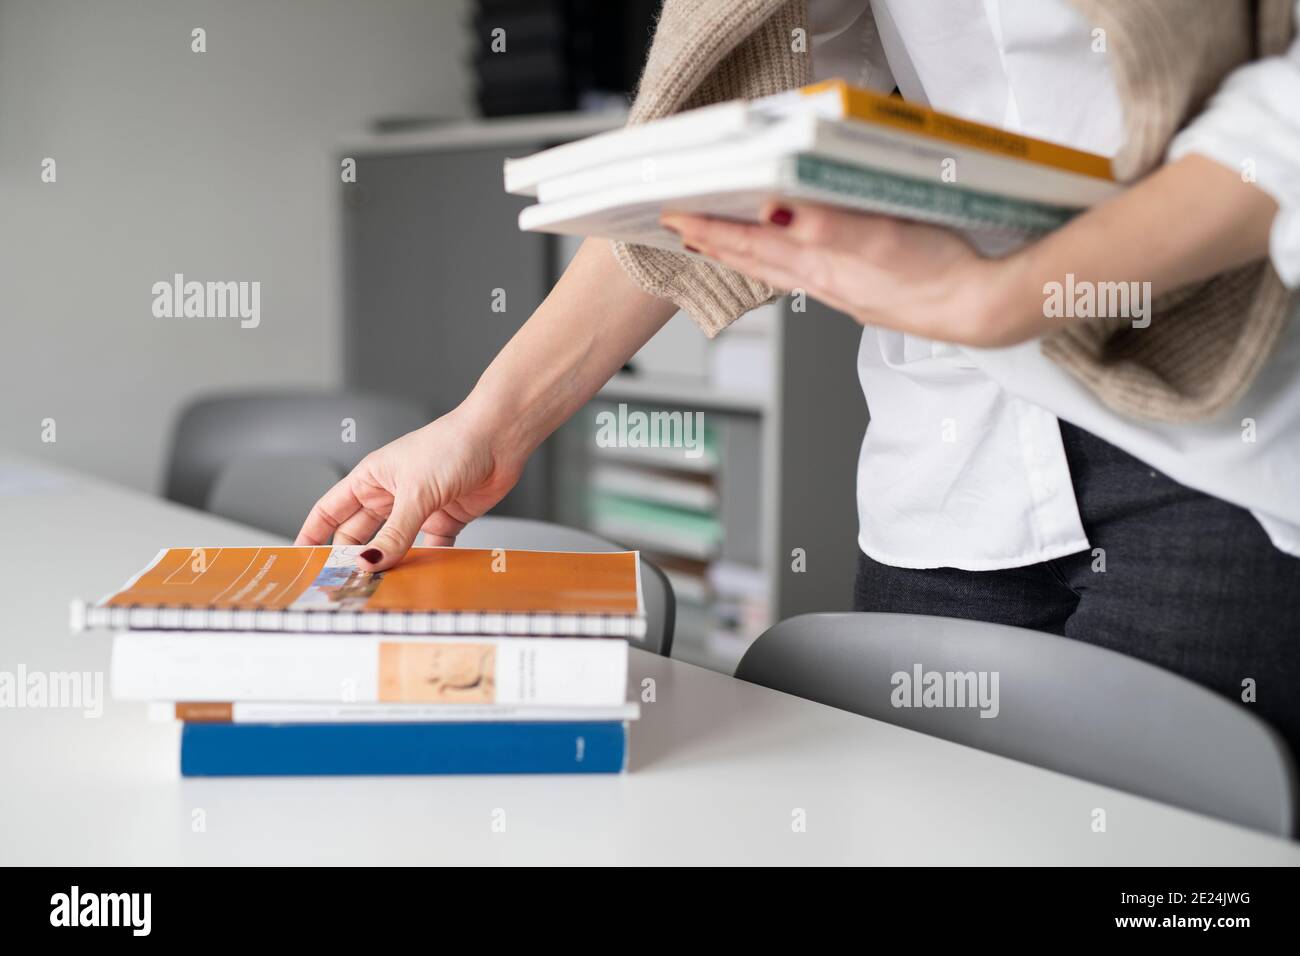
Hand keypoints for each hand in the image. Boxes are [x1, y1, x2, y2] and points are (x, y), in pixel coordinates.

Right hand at [294, 404, 523, 570]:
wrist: (499, 439)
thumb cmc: (453, 444)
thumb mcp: (415, 492)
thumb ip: (393, 533)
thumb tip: (369, 563)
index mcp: (371, 478)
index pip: (330, 510)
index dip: (312, 533)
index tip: (300, 558)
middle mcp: (391, 493)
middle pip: (359, 533)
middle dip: (351, 557)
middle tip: (344, 584)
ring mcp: (418, 508)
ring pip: (393, 545)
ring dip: (388, 564)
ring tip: (380, 587)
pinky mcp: (445, 519)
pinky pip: (429, 548)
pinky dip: (425, 563)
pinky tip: (421, 577)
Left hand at [661, 201, 1041, 346]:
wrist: (979, 310)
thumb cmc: (936, 275)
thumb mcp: (879, 238)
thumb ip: (825, 225)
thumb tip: (774, 211)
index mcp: (821, 264)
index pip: (752, 244)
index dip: (711, 230)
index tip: (674, 216)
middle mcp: (824, 280)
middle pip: (756, 260)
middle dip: (715, 243)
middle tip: (679, 229)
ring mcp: (844, 289)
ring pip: (779, 270)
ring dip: (744, 256)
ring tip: (716, 246)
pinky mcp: (866, 292)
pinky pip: (806, 276)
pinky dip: (782, 265)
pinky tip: (788, 262)